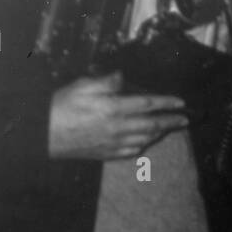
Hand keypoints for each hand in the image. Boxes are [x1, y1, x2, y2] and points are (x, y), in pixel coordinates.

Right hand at [48, 72, 187, 161]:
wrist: (46, 135)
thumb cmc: (61, 107)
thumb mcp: (82, 85)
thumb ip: (106, 81)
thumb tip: (123, 78)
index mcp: (114, 108)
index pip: (148, 104)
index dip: (167, 102)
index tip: (180, 102)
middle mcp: (119, 127)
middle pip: (153, 124)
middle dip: (172, 121)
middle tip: (186, 119)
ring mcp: (116, 143)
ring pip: (146, 138)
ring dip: (161, 132)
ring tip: (169, 127)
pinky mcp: (110, 153)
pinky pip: (134, 150)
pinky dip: (145, 144)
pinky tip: (147, 140)